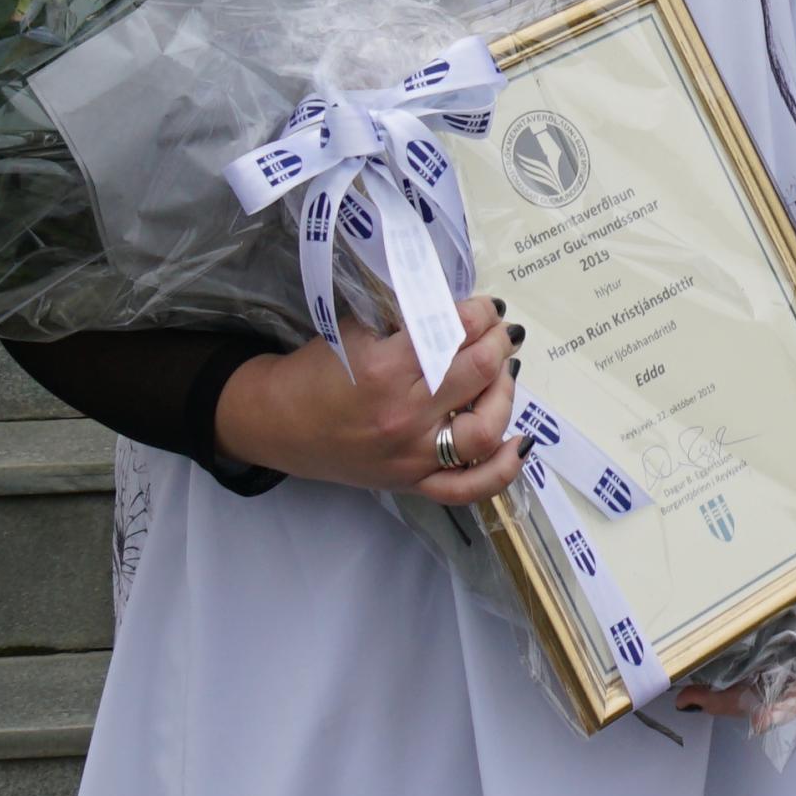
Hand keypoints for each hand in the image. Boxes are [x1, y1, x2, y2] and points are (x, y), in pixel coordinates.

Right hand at [209, 291, 522, 503]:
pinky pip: (467, 487)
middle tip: (499, 331)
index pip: (457, 332)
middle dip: (499, 341)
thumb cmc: (315, 371)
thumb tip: (462, 309)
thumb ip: (408, 320)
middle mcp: (403, 415)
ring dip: (505, 392)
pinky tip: (518, 441)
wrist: (276, 424)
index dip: (481, 313)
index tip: (484, 308)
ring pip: (484, 427)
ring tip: (503, 372)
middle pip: (479, 371)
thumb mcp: (356, 330)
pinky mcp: (412, 482)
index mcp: (385, 369)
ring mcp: (411, 455)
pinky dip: (501, 469)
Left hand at [677, 520, 795, 722]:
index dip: (790, 702)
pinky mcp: (773, 602)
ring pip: (752, 663)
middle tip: (695, 697)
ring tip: (683, 685)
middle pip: (772, 683)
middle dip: (734, 699)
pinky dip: (719, 644)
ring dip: (719, 680)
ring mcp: (790, 623)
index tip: (760, 716)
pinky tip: (690, 646)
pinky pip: (745, 629)